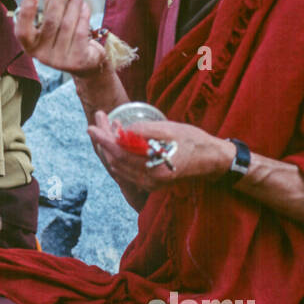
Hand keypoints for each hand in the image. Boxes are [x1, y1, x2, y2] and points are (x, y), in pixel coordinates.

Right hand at [15, 0, 104, 76]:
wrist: (84, 63)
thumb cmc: (63, 37)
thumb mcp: (53, 23)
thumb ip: (51, 8)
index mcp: (30, 45)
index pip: (23, 31)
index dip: (26, 14)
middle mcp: (42, 55)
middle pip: (51, 21)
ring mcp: (60, 61)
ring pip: (67, 24)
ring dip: (74, 2)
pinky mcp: (78, 61)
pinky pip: (81, 32)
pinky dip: (83, 16)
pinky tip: (84, 4)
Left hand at [85, 113, 235, 189]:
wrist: (211, 160)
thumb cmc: (194, 141)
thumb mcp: (171, 130)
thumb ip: (145, 131)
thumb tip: (122, 130)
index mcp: (153, 169)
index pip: (120, 154)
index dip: (104, 139)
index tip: (92, 127)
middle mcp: (148, 181)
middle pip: (116, 160)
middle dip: (104, 140)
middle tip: (99, 119)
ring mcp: (149, 184)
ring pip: (118, 166)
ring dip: (110, 146)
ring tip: (107, 125)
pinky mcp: (150, 182)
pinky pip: (126, 169)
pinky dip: (119, 154)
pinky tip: (119, 138)